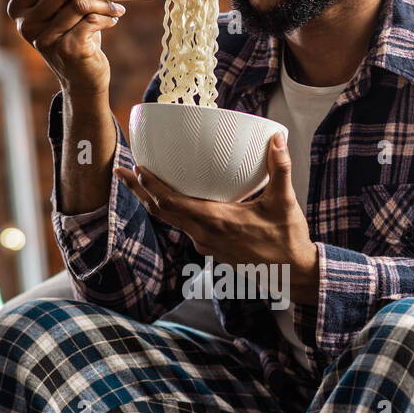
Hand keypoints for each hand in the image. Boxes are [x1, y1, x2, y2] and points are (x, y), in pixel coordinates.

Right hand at [6, 0, 125, 102]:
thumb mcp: (66, 13)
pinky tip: (113, 21)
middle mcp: (27, 25)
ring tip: (117, 9)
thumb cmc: (74, 39)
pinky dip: (107, 18)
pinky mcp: (65, 49)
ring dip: (105, 4)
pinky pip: (92, 20)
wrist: (81, 81)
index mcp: (20, 10)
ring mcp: (45, 38)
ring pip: (80, 4)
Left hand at [115, 130, 319, 304]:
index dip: (151, 186)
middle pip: (161, 211)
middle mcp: (204, 235)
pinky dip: (172, 211)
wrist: (292, 274)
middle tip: (121, 171)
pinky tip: (175, 199)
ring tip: (140, 182)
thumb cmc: (287, 239)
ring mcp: (206, 245)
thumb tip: (277, 138)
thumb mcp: (284, 202)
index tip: (136, 168)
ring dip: (153, 201)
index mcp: (216, 222)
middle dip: (139, 190)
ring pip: (171, 221)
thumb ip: (279, 168)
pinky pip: (185, 227)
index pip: (172, 203)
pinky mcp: (212, 249)